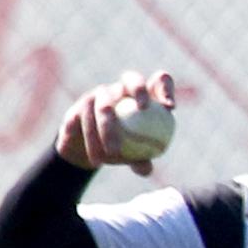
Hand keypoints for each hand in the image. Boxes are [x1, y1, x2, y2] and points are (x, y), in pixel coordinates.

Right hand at [56, 70, 175, 175]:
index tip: (169, 107)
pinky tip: (88, 151)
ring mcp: (97, 96)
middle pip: (132, 79)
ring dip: (107, 128)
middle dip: (139, 88)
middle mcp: (121, 90)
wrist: (90, 153)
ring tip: (112, 153)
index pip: (159, 82)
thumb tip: (146, 169)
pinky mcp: (78, 108)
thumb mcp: (133, 158)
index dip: (166, 89)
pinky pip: (80, 119)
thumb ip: (141, 162)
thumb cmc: (122, 152)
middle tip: (143, 108)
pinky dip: (86, 136)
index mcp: (143, 98)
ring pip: (103, 105)